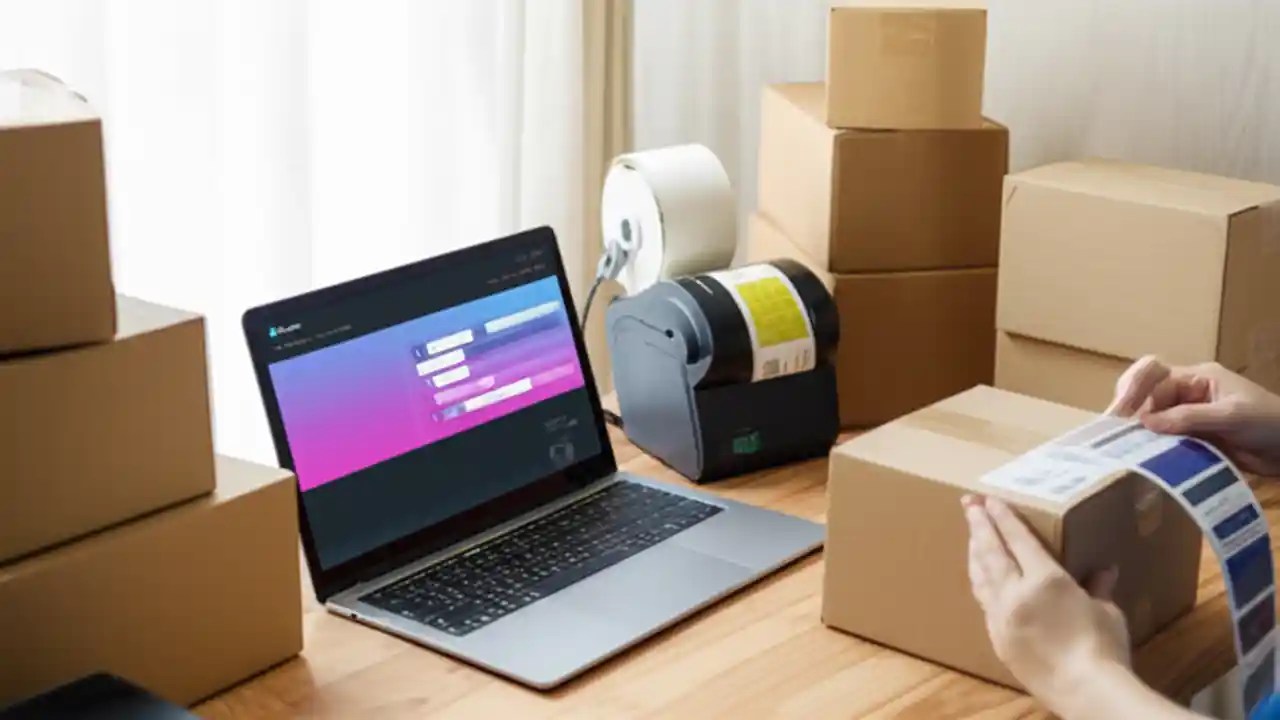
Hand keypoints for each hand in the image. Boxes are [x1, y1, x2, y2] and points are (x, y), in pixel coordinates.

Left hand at [963, 495, 1130, 716]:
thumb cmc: (1103, 647)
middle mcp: (1016, 593)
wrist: (1085, 690)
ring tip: (972, 536)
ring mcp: (1001, 617)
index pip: (1017, 539)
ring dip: (975, 553)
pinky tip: (981, 579)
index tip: (989, 500)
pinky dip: (981, 584)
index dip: (1003, 517)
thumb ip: (1098, 586)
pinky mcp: (997, 638)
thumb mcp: (1107, 611)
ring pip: (981, 576)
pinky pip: (985, 603)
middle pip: (991, 552)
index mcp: (1045, 579)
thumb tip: (1104, 569)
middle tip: (968, 505)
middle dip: (979, 525)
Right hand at [1107, 357, 1279, 475]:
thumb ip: (1189, 417)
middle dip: (1129, 407)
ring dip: (1139, 431)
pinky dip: (1153, 448)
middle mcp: (1189, 394)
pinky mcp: (1193, 440)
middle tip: (1112, 427)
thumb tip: (1145, 423)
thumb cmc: (1268, 423)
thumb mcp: (1230, 416)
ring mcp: (1190, 417)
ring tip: (1122, 446)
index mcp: (1198, 378)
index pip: (1156, 377)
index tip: (1122, 413)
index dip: (1135, 390)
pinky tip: (1142, 458)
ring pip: (1153, 419)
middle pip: (1147, 394)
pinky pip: (1165, 440)